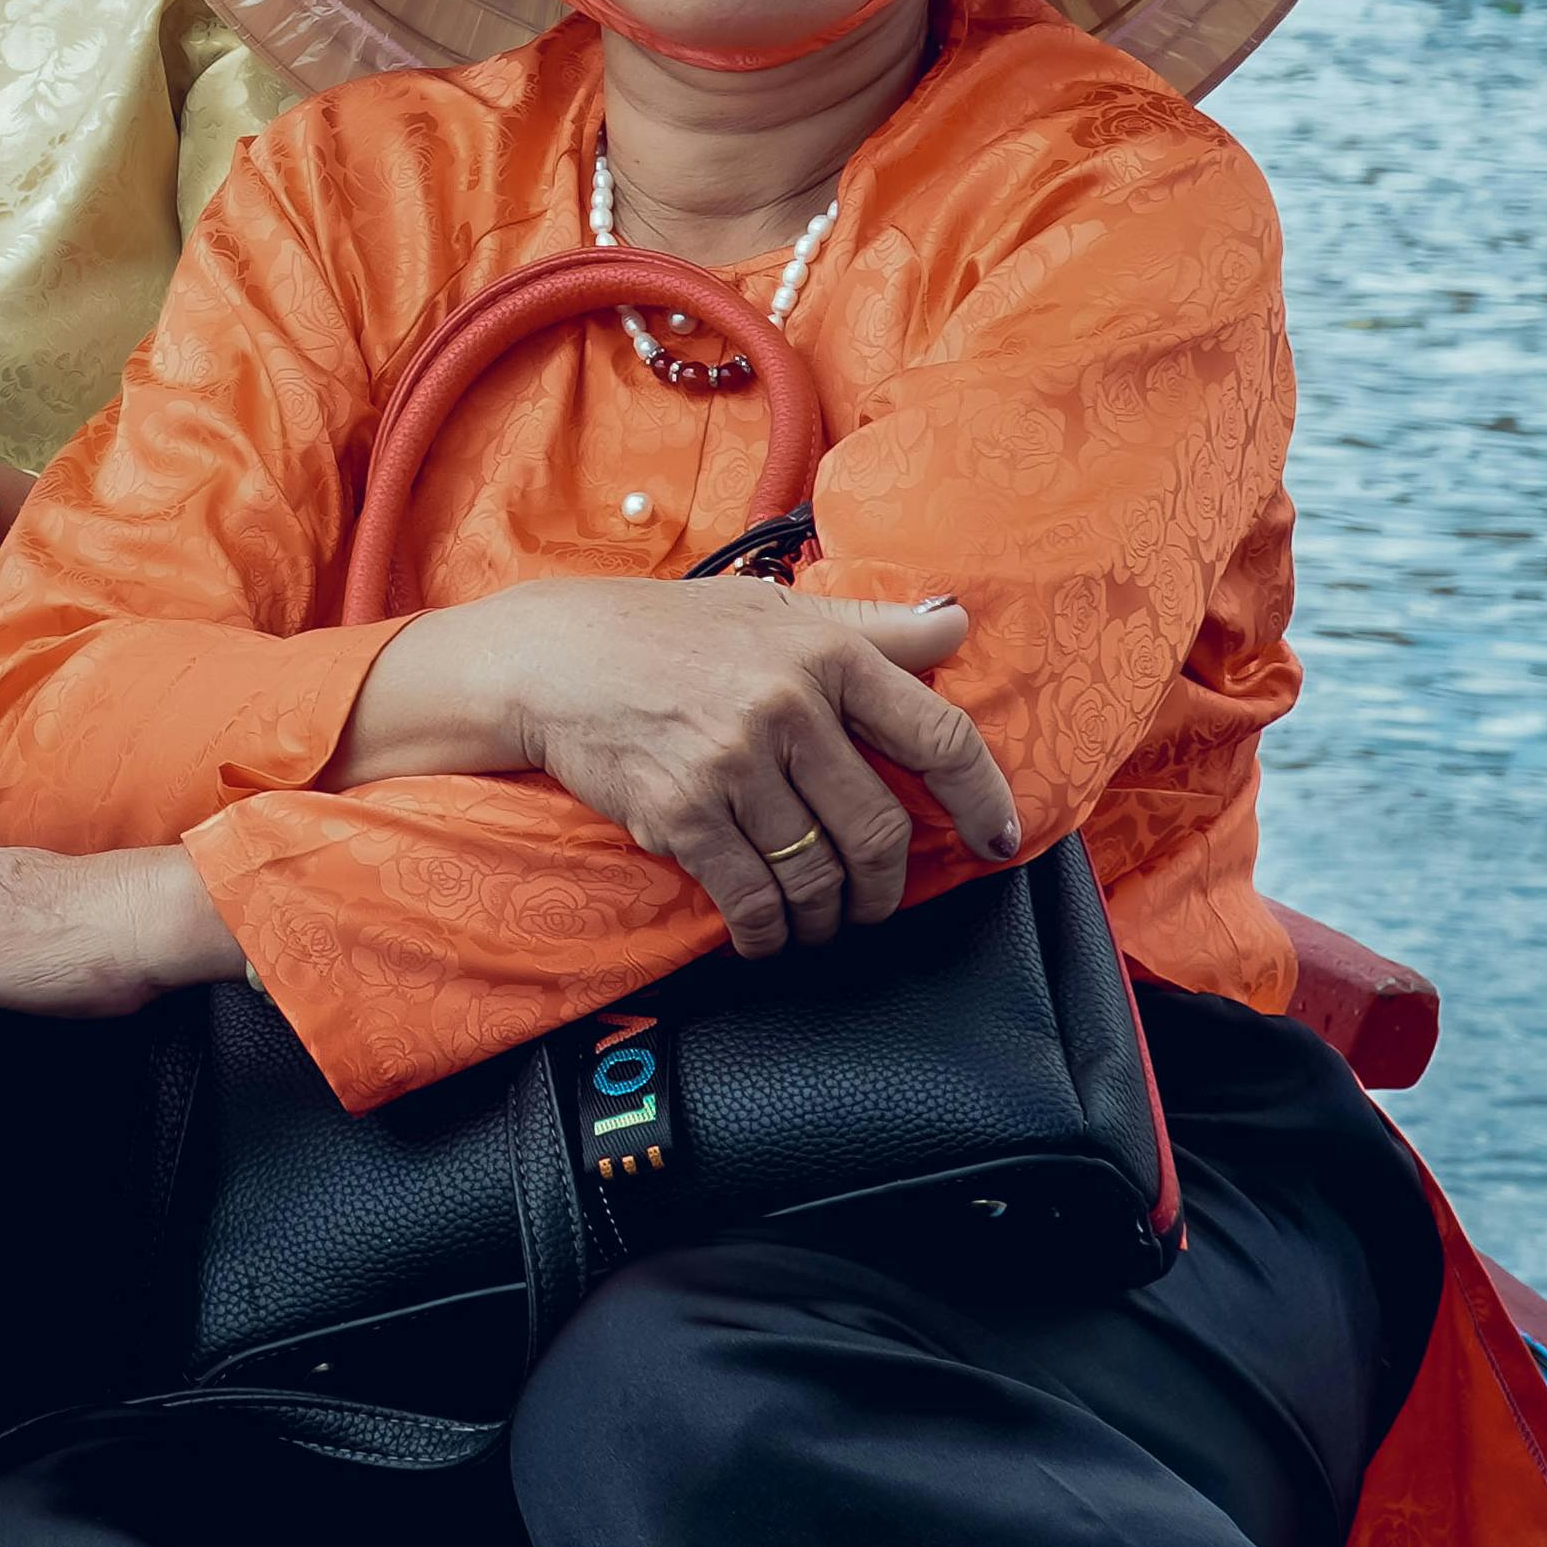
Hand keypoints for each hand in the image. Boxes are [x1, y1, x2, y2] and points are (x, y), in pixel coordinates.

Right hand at [349, 583, 1016, 961]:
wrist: (548, 658)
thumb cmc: (664, 630)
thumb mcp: (772, 611)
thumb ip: (871, 626)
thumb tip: (958, 621)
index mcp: (824, 653)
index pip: (938, 733)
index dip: (983, 796)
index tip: (998, 837)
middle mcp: (787, 707)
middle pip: (879, 830)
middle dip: (887, 886)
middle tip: (876, 901)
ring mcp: (732, 764)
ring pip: (818, 877)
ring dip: (828, 918)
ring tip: (820, 921)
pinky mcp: (682, 814)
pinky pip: (752, 900)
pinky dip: (766, 933)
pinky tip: (764, 934)